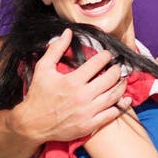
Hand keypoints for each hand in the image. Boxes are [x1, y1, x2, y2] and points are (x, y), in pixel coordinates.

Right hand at [19, 29, 130, 145]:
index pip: (97, 63)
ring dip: (122, 85)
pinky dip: (122, 105)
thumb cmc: (38, 95)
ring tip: (122, 79)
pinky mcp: (89, 125)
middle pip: (110, 79)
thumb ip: (56, 49)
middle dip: (116, 70)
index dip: (106, 56)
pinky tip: (125, 98)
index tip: (107, 55)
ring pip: (114, 95)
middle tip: (117, 66)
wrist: (32, 124)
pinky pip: (112, 114)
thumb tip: (68, 32)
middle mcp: (82, 96)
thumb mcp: (43, 69)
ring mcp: (87, 111)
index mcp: (72, 81)